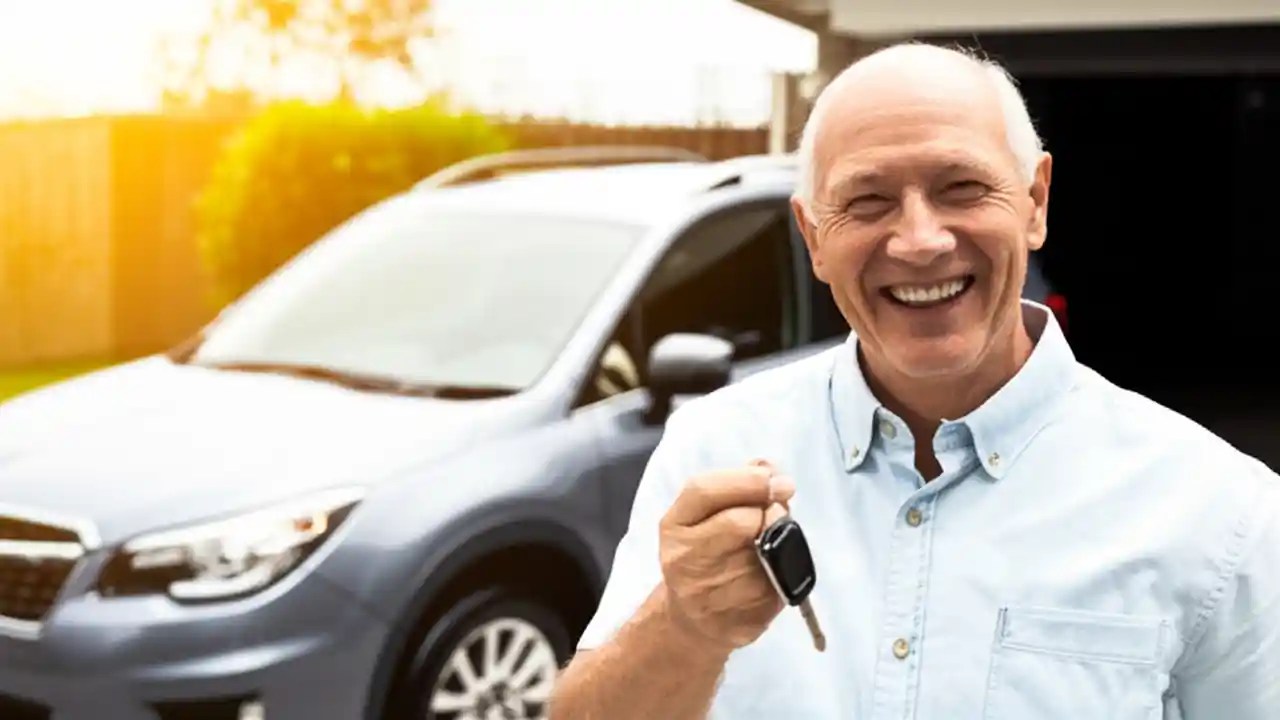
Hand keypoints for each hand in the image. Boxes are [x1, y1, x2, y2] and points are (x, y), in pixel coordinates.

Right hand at [658, 460, 795, 653]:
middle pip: (740, 522)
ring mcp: (708, 595)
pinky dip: (785, 574)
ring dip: (781, 544)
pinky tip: (774, 572)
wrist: (690, 619)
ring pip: (765, 557)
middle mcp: (684, 560)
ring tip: (774, 544)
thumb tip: (771, 469)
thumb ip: (736, 484)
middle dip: (770, 512)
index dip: (747, 481)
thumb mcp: (704, 514)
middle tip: (779, 512)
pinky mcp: (737, 621)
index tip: (778, 480)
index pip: (705, 491)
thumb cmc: (703, 552)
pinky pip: (778, 587)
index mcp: (674, 526)